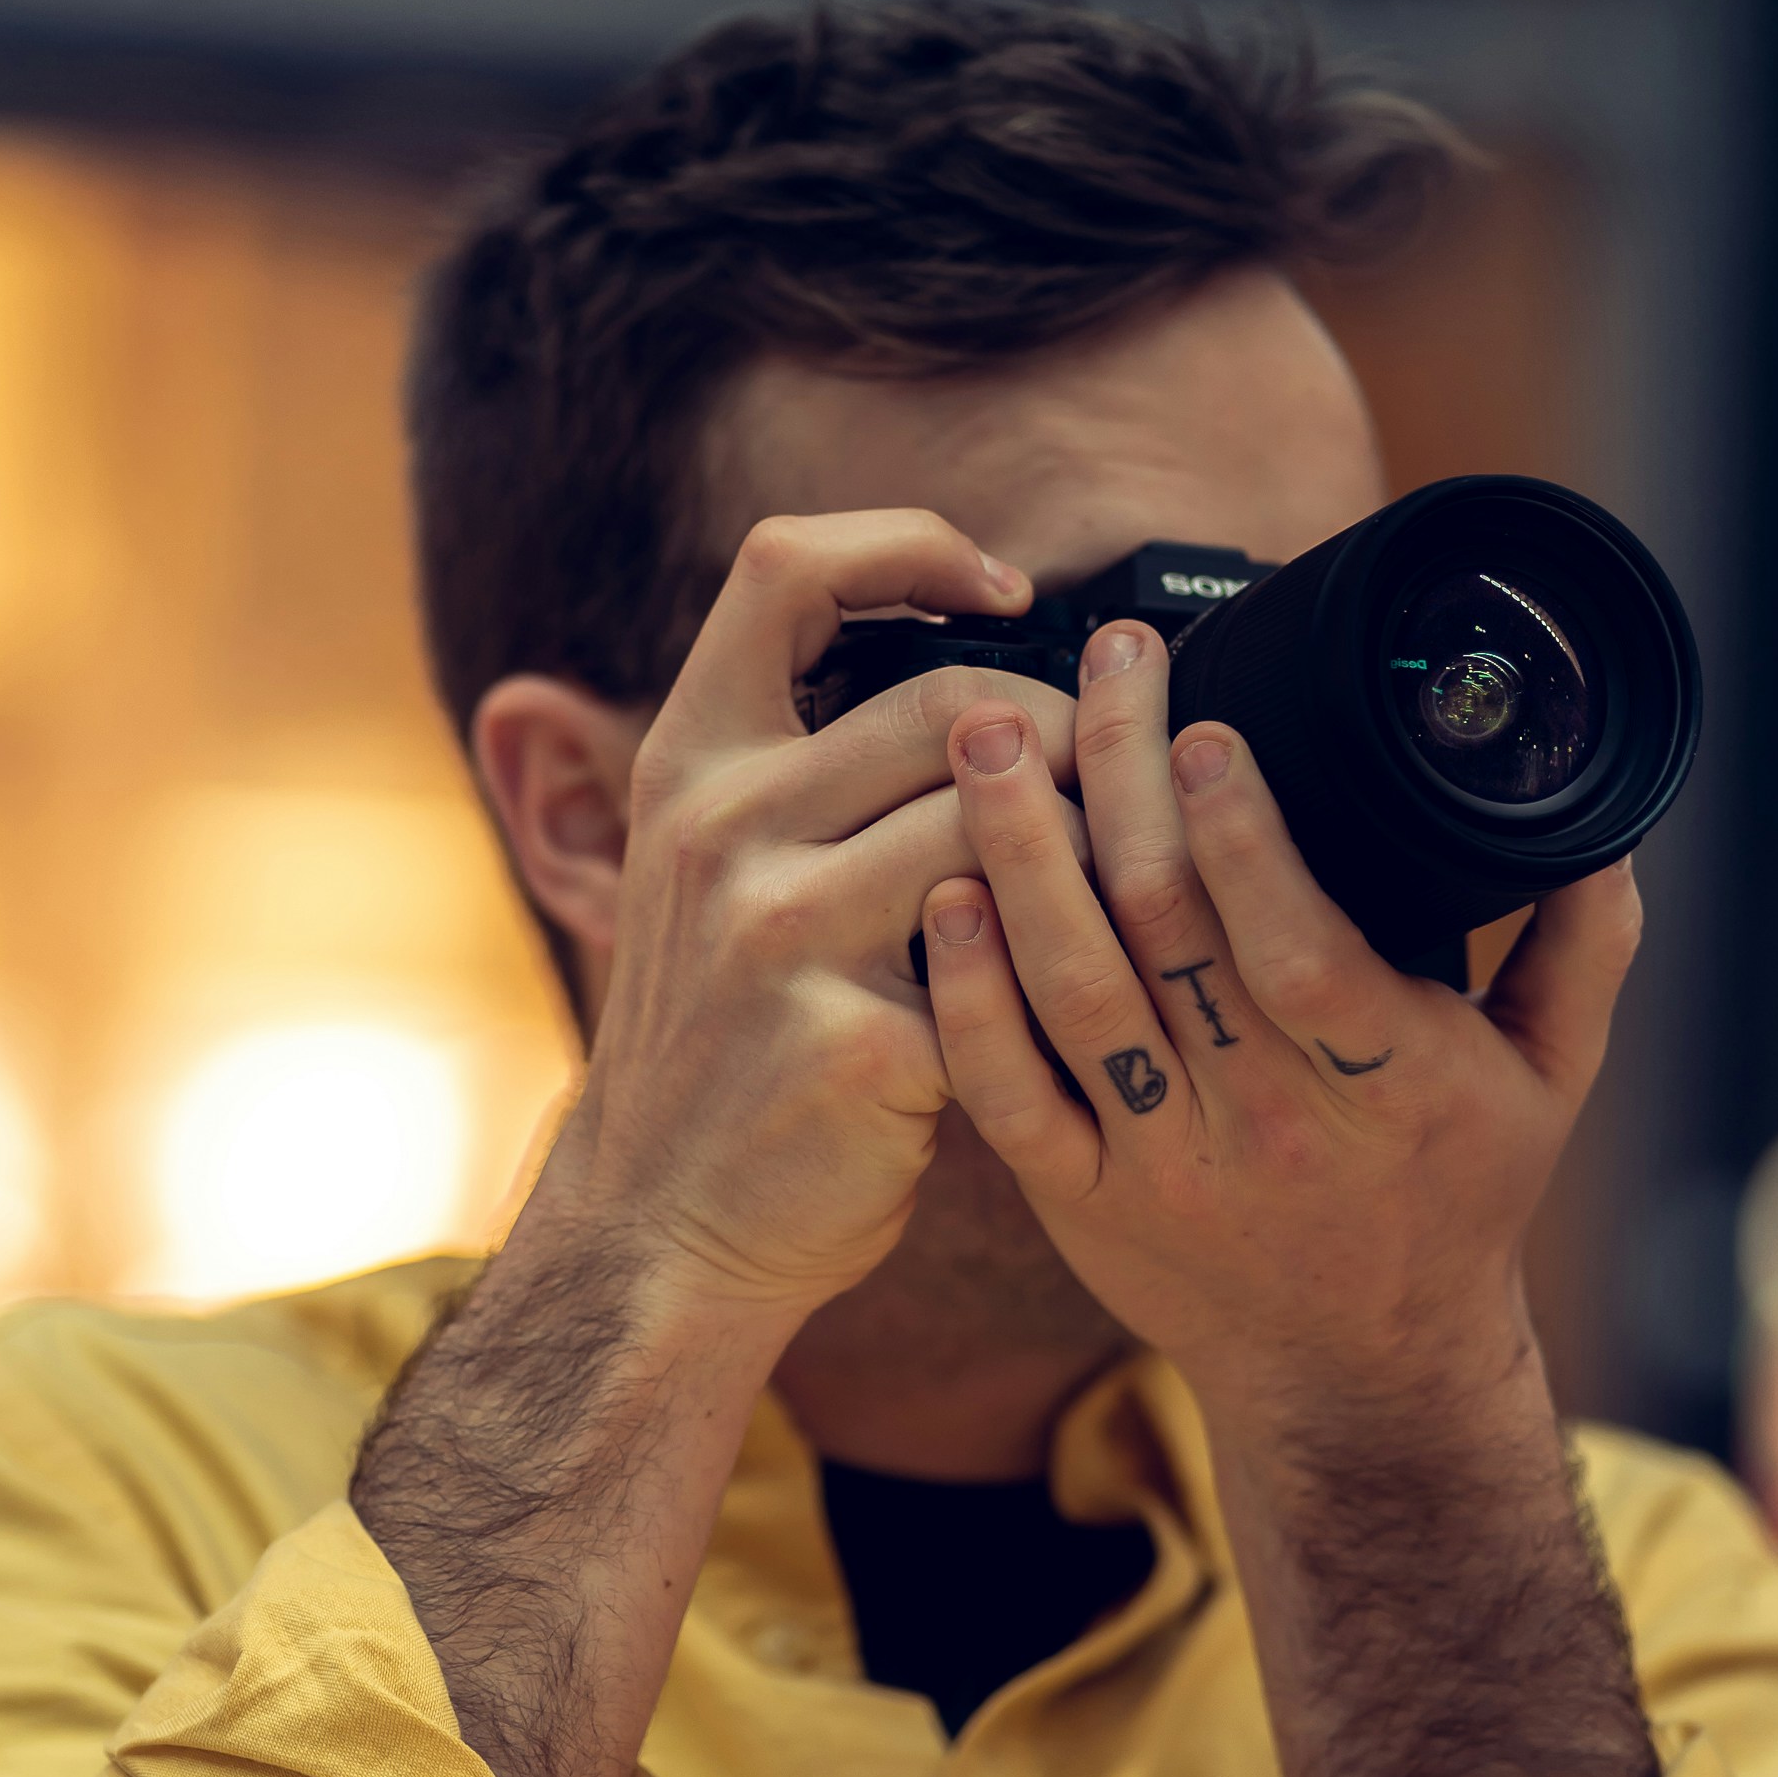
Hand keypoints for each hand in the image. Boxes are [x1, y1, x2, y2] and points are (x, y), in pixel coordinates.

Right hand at [536, 509, 1081, 1333]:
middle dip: (1065, 735)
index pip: (784, 566)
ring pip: (1002, 829)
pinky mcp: (856, 1043)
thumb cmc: (723, 1044)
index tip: (1003, 586)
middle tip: (1117, 784)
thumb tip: (987, 674)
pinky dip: (1053, 979)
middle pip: (952, 703)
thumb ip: (806, 771)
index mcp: (687, 764)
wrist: (660, 1232)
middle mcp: (721, 830)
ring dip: (1081, 857)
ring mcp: (779, 936)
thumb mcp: (710, 874)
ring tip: (1107, 894)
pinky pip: (1009, 969)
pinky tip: (1065, 1008)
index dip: (909, 544)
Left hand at [921, 616, 1642, 1447]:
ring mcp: (1162, 1162)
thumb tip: (1603, 815)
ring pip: (1071, 991)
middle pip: (1170, 933)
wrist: (1356, 1375)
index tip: (1207, 728)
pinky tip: (944, 893)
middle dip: (1121, 778)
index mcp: (1390, 1083)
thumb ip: (1580, 941)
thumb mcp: (1550, 1079)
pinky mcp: (1078, 1197)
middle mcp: (1271, 1124)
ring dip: (1018, 852)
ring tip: (984, 733)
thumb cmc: (1453, 1200)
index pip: (1303, 952)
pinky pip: (1004, 1090)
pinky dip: (966, 993)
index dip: (1245, 841)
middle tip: (1101, 662)